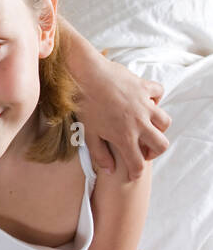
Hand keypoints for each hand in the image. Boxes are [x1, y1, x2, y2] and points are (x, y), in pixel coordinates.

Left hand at [74, 54, 170, 179]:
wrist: (86, 75)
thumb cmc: (84, 105)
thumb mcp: (88, 134)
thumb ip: (100, 154)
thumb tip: (110, 170)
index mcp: (124, 137)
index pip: (138, 163)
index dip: (136, 173)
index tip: (133, 174)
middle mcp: (139, 122)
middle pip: (161, 144)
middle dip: (155, 152)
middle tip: (144, 151)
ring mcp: (144, 104)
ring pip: (165, 121)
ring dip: (159, 127)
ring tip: (148, 128)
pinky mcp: (144, 87)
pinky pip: (159, 93)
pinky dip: (156, 98)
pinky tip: (145, 101)